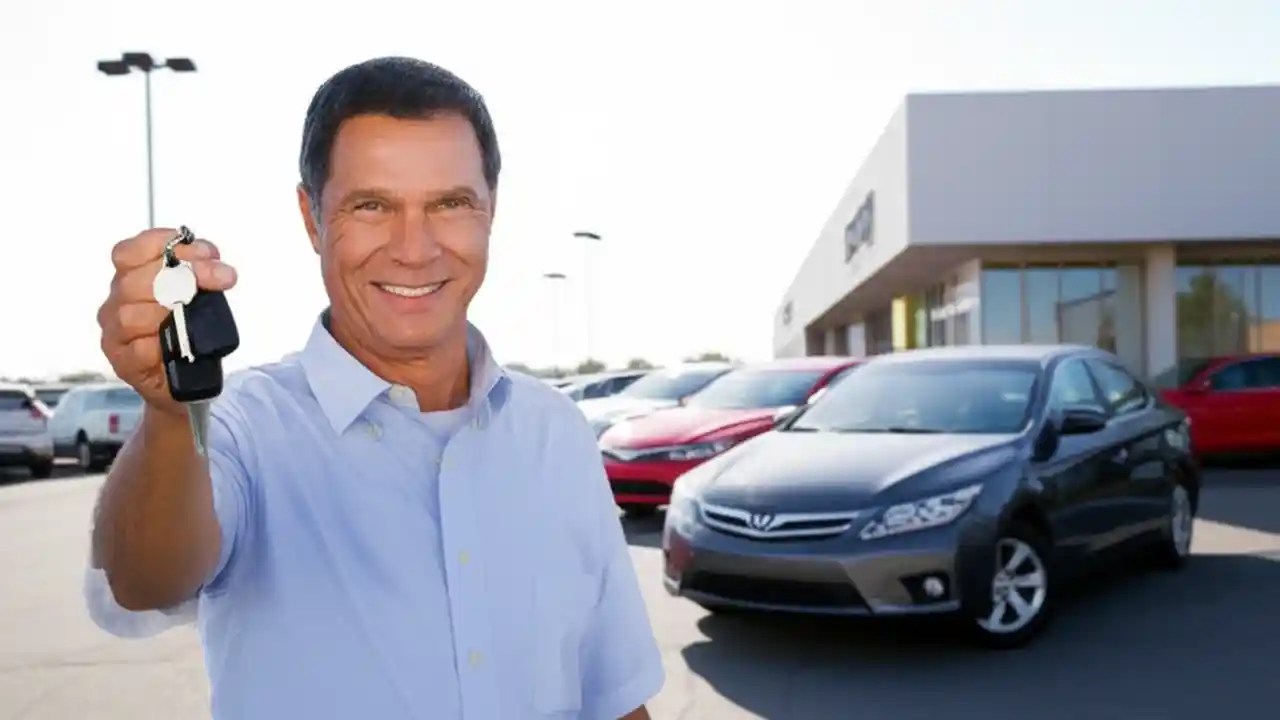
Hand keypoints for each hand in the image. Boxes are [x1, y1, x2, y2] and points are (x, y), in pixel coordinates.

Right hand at [98, 228, 237, 413]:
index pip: (128, 252)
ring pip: (130, 315)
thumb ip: (202, 276)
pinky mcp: (122, 363)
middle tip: (222, 278)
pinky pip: (138, 349)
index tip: (203, 252)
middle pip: (134, 280)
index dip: (162, 245)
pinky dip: (161, 344)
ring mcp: (115, 334)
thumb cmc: (190, 333)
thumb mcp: (200, 296)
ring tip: (197, 315)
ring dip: (169, 311)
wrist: (187, 382)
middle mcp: (116, 303)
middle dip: (184, 275)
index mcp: (130, 279)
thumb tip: (218, 270)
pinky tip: (181, 344)